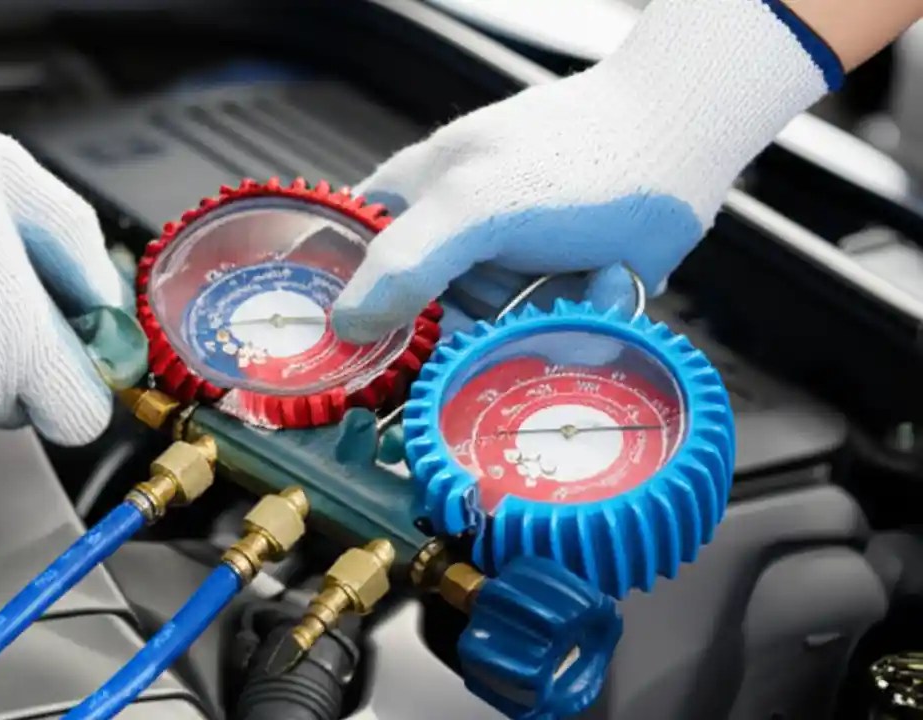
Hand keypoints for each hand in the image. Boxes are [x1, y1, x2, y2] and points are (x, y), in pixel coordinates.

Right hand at [332, 0, 838, 342]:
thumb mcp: (475, 204)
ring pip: (497, 342)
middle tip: (517, 304)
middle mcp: (452, 242)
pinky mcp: (558, 294)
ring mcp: (506, 270)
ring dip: (545, 324)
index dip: (360, 315)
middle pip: (429, 328)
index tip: (382, 352)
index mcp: (410, 202)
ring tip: (582, 275)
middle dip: (481, 330)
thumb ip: (405, 263)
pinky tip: (609, 279)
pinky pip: (554, 340)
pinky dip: (587, 319)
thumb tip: (346, 323)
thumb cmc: (576, 155)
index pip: (350, 270)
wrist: (682, 138)